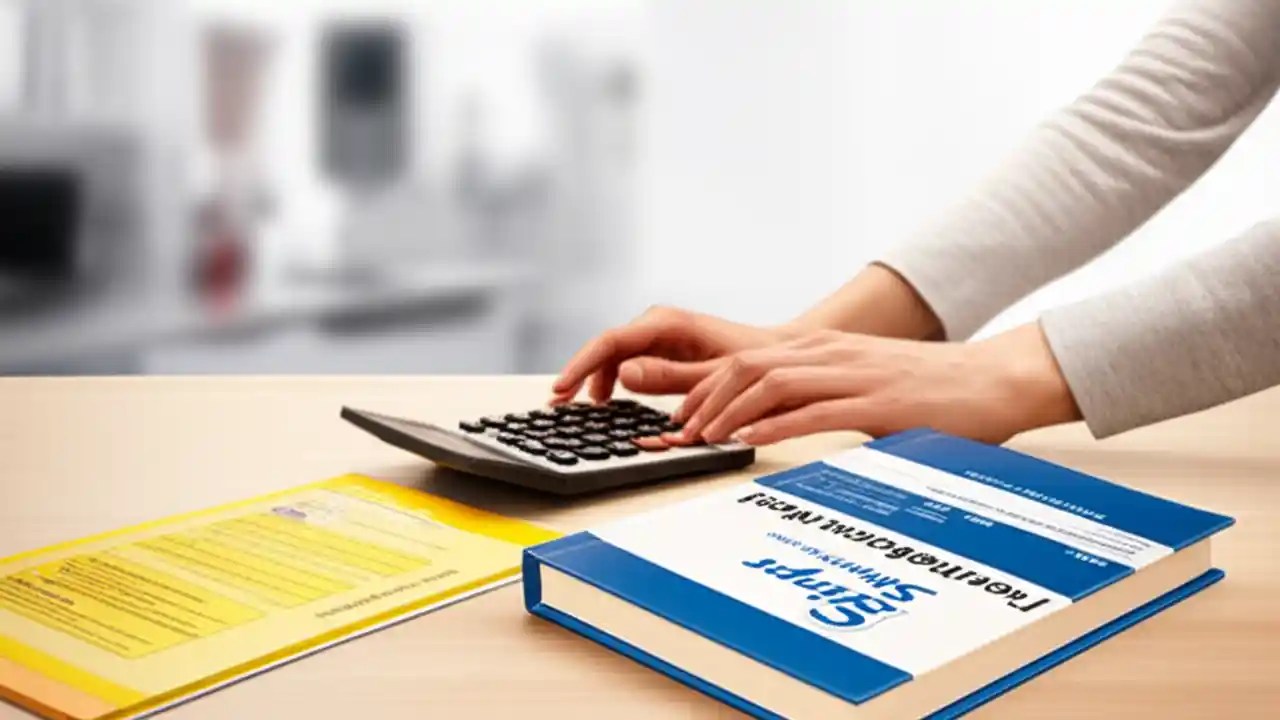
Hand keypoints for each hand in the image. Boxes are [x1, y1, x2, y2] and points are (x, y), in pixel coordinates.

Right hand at [551, 306, 795, 402]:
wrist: (777, 356)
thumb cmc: (754, 364)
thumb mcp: (712, 374)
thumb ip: (669, 376)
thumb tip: (625, 374)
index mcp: (668, 323)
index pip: (611, 342)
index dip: (581, 366)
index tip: (562, 388)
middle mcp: (658, 323)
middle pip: (605, 347)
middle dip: (580, 374)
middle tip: (559, 403)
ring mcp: (658, 334)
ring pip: (613, 354)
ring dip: (594, 378)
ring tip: (580, 407)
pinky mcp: (662, 347)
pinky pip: (627, 360)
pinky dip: (612, 379)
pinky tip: (604, 400)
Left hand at [666, 323, 1080, 445]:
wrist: (995, 380)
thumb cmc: (933, 389)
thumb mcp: (866, 383)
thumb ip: (825, 397)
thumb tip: (784, 424)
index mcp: (824, 348)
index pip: (746, 359)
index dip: (705, 386)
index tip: (682, 416)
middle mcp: (831, 353)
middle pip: (745, 366)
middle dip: (703, 399)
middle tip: (679, 431)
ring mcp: (852, 374)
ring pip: (769, 383)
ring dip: (729, 412)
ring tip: (704, 439)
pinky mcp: (876, 402)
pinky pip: (812, 410)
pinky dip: (773, 424)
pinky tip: (750, 440)